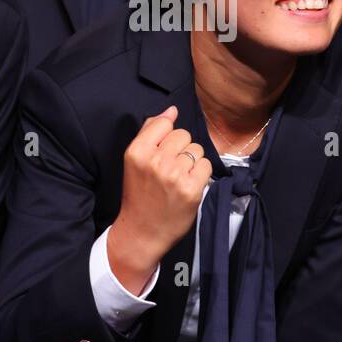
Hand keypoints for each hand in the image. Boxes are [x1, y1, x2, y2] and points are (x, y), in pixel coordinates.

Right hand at [107, 105, 212, 293]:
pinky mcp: (191, 189)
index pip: (164, 123)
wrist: (142, 232)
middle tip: (170, 169)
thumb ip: (150, 132)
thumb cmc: (139, 194)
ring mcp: (174, 175)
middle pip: (183, 135)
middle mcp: (155, 161)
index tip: (161, 152)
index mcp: (137, 151)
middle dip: (181, 149)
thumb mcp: (135, 161)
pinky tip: (188, 185)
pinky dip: (201, 174)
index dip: (167, 137)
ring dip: (192, 162)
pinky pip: (206, 165)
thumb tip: (171, 110)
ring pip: (196, 149)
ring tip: (178, 178)